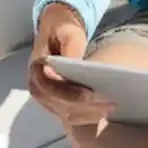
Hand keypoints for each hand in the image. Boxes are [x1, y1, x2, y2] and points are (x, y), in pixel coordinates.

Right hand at [27, 3, 112, 127]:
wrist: (56, 30)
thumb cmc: (63, 30)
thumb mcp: (68, 31)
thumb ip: (71, 46)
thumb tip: (75, 65)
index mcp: (37, 69)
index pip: (51, 88)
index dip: (71, 95)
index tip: (92, 95)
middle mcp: (38, 87)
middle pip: (60, 106)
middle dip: (85, 109)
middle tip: (110, 105)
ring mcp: (46, 97)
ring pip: (65, 114)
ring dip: (88, 116)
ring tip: (109, 109)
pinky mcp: (56, 102)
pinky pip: (69, 115)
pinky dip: (86, 117)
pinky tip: (102, 113)